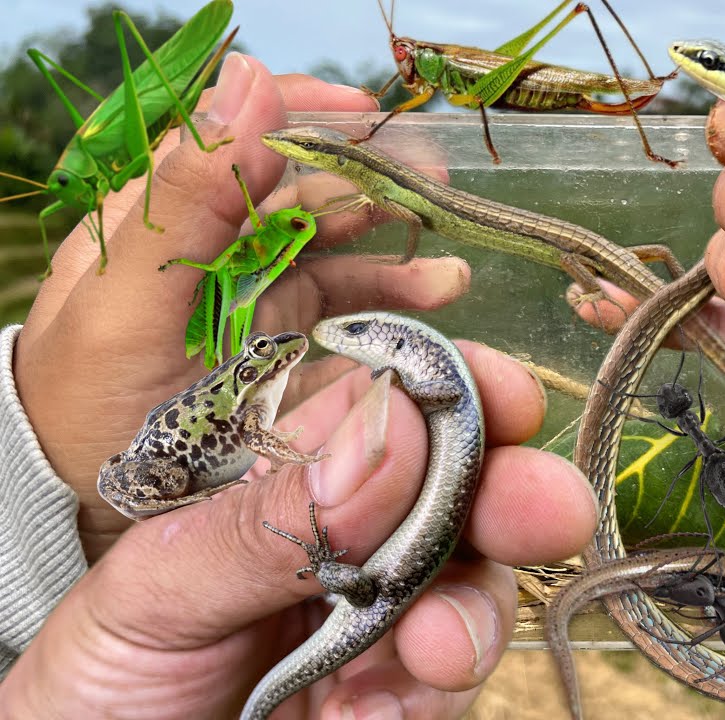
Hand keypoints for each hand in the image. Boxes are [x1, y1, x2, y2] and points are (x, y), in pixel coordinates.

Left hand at [0, 360, 596, 717]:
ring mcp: (378, 627)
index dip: (456, 393)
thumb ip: (268, 522)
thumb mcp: (153, 595)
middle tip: (551, 511)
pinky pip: (443, 691)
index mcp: (284, 483)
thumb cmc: (95, 690)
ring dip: (476, 614)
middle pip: (460, 498)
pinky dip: (427, 700)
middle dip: (514, 496)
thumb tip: (394, 432)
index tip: (503, 394)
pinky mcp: (394, 701)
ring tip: (437, 653)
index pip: (387, 412)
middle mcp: (348, 543)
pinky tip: (370, 714)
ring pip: (475, 594)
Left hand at [14, 53, 468, 560]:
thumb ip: (188, 199)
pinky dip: (397, 295)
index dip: (302, 115)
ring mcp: (253, 290)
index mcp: (165, 212)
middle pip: (300, 185)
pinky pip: (349, 303)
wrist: (82, 500)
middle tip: (435, 183)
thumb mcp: (128, 301)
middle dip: (370, 176)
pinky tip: (438, 295)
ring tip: (449, 257)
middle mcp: (213, 241)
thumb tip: (249, 77)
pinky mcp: (284, 337)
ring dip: (394, 237)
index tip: (367, 114)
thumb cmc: (88, 401)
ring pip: (335, 241)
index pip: (237, 136)